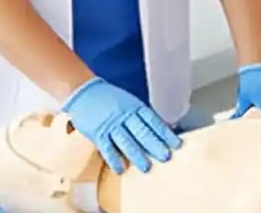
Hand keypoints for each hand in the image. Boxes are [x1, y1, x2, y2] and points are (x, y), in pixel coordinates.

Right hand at [62, 78, 181, 173]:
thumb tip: (162, 128)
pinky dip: (113, 159)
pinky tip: (120, 169)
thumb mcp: (130, 102)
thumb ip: (143, 116)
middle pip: (142, 132)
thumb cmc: (110, 98)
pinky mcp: (97, 132)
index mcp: (135, 107)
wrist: (84, 91)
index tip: (176, 144)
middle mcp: (125, 115)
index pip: (153, 121)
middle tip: (165, 157)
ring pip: (126, 141)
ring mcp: (111, 124)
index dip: (165, 133)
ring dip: (137, 155)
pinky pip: (106, 147)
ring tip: (146, 167)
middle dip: (155, 145)